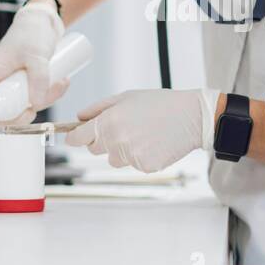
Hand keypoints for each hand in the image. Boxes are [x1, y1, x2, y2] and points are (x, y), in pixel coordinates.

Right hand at [0, 1, 68, 126]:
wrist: (46, 24)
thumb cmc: (33, 33)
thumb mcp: (38, 54)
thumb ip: (39, 77)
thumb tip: (35, 104)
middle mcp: (1, 81)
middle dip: (18, 117)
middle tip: (33, 112)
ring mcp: (15, 86)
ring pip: (23, 108)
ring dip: (45, 102)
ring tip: (61, 82)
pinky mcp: (29, 87)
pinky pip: (38, 100)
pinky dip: (52, 96)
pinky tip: (63, 82)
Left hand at [65, 89, 221, 171]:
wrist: (191, 117)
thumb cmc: (160, 104)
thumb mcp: (126, 97)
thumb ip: (98, 108)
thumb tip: (80, 118)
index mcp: (108, 121)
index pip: (78, 137)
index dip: (74, 137)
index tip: (73, 137)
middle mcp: (116, 140)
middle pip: (94, 150)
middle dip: (102, 141)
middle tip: (123, 128)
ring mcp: (130, 156)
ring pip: (114, 159)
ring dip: (122, 150)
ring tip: (143, 134)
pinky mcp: (144, 167)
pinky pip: (133, 165)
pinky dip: (140, 157)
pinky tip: (153, 143)